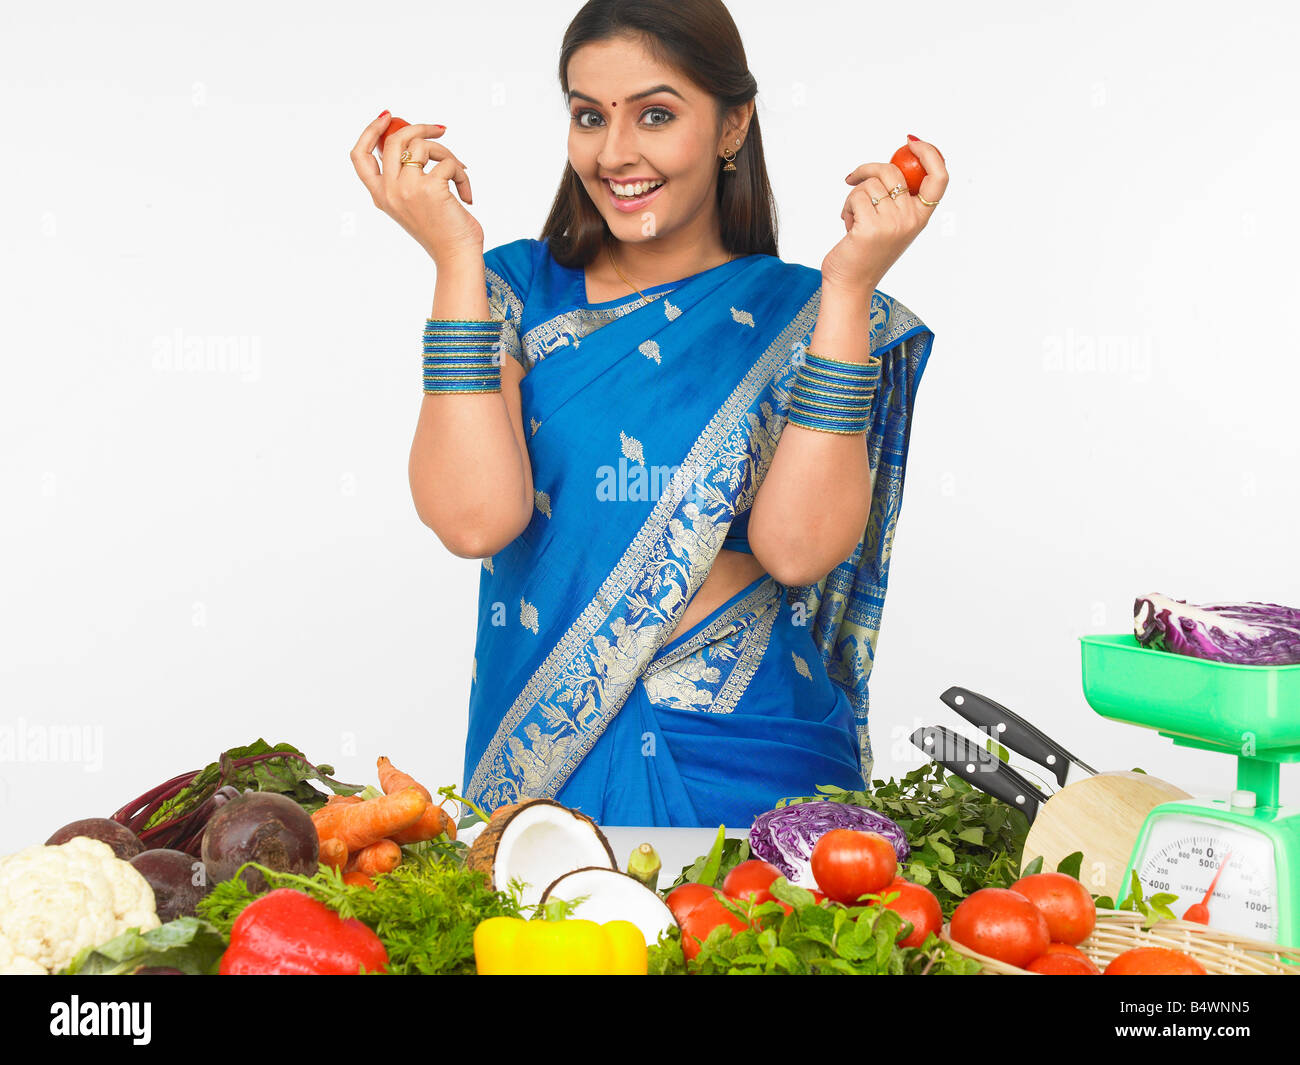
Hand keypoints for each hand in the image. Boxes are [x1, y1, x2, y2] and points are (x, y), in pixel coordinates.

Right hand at [349, 113, 482, 265]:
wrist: (456, 256)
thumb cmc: (441, 230)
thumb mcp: (412, 202)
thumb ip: (405, 177)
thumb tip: (415, 140)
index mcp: (380, 195)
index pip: (360, 156)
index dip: (370, 131)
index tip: (387, 116)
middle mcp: (389, 191)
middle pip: (395, 140)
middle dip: (420, 128)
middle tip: (441, 130)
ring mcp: (407, 189)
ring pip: (424, 146)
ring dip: (448, 155)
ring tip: (461, 174)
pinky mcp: (430, 188)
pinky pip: (447, 163)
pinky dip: (462, 174)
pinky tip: (466, 195)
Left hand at [821, 138, 948, 293]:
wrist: (850, 283)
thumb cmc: (866, 250)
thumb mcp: (890, 222)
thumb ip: (896, 197)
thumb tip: (894, 159)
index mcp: (921, 217)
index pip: (939, 178)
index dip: (929, 153)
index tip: (910, 142)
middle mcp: (911, 219)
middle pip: (893, 171)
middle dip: (867, 170)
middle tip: (852, 179)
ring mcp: (893, 224)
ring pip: (871, 183)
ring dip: (854, 195)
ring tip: (853, 217)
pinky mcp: (871, 228)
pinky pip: (856, 196)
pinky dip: (846, 207)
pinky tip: (848, 225)